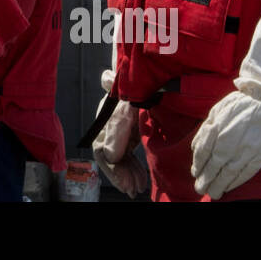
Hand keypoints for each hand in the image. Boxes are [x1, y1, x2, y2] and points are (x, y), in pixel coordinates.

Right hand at [92, 69, 148, 197]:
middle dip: (119, 173)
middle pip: (107, 153)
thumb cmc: (145, 84)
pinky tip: (139, 179)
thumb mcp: (132, 102)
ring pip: (116, 156)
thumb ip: (119, 124)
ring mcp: (119, 127)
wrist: (157, 71)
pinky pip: (124, 153)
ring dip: (125, 173)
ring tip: (137, 187)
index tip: (124, 180)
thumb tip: (109, 154)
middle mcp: (110, 120)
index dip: (112, 166)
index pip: (103, 146)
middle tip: (133, 188)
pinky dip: (130, 168)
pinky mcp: (128, 132)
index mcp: (109, 114)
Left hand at [191, 90, 260, 199]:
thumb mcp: (216, 111)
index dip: (198, 165)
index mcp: (219, 129)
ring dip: (221, 184)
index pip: (204, 153)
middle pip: (216, 166)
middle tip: (201, 189)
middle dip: (207, 179)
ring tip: (214, 192)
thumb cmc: (240, 104)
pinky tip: (230, 186)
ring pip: (231, 172)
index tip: (195, 173)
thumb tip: (195, 149)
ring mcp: (248, 150)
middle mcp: (232, 142)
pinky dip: (237, 181)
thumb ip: (206, 131)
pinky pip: (247, 172)